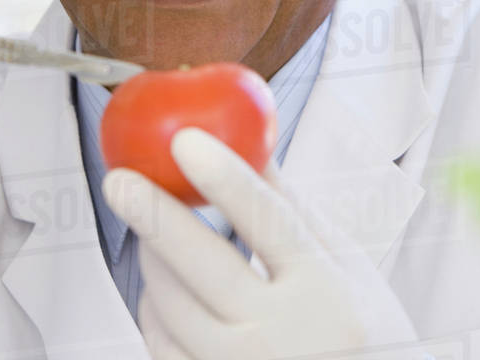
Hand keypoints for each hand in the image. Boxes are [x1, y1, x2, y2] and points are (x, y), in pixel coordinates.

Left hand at [102, 127, 418, 359]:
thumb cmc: (359, 334)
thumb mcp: (347, 270)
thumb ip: (294, 209)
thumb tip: (254, 142)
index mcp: (325, 293)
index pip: (269, 223)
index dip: (226, 178)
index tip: (187, 140)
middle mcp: (282, 336)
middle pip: (204, 265)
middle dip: (156, 215)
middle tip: (120, 180)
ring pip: (170, 304)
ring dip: (155, 258)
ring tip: (159, 236)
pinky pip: (158, 342)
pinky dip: (155, 307)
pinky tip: (168, 291)